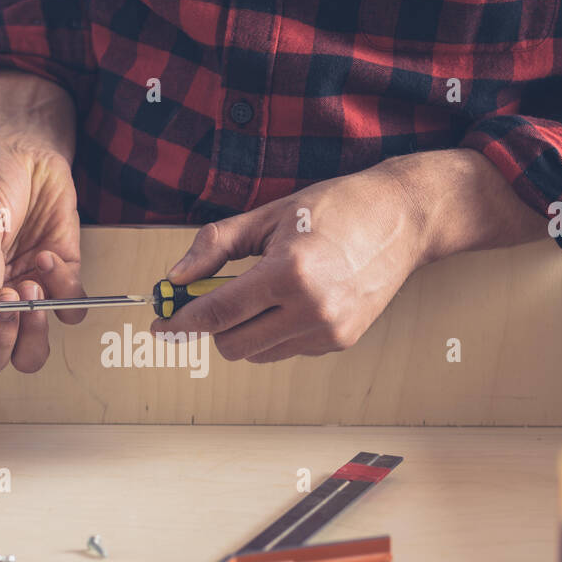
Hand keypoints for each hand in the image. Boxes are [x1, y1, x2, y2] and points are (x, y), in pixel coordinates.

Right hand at [0, 73, 83, 372]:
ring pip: (33, 349)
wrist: (26, 154)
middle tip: (14, 305)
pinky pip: (69, 309)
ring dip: (36, 329)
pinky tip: (50, 257)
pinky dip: (66, 292)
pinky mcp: (60, 280)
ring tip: (32, 285)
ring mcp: (26, 294)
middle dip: (6, 341)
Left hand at [157, 149, 546, 361]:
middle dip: (213, 327)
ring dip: (246, 330)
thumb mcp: (266, 217)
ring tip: (264, 291)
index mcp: (288, 273)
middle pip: (232, 345)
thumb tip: (175, 278)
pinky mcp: (341, 343)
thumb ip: (215, 248)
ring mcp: (329, 331)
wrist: (402, 218)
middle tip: (210, 299)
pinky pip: (286, 350)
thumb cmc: (333, 208)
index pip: (217, 314)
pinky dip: (276, 331)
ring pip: (257, 353)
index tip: (159, 324)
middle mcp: (310, 309)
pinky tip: (294, 299)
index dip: (180, 322)